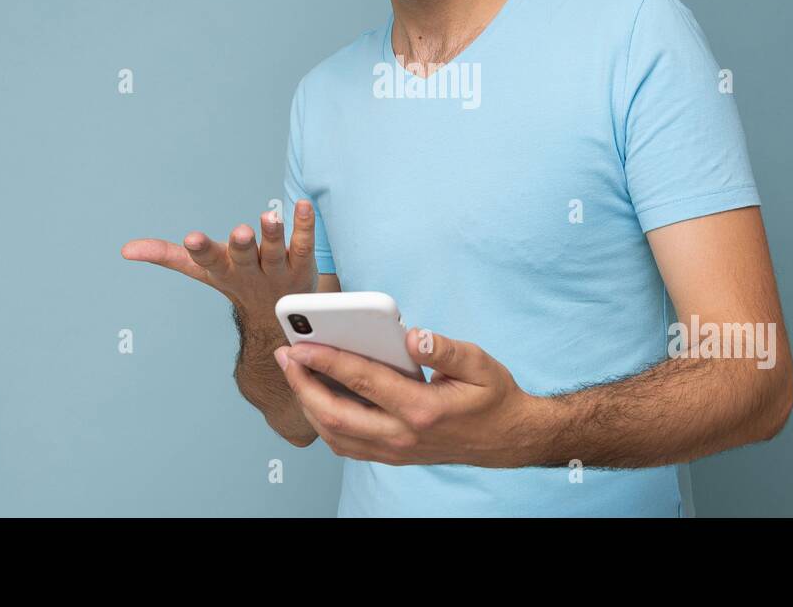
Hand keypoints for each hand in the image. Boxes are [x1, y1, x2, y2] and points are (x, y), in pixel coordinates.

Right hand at [121, 201, 318, 313]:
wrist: (277, 318)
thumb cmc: (237, 283)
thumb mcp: (203, 271)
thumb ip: (167, 256)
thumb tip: (125, 249)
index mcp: (223, 271)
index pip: (208, 261)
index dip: (200, 250)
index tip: (192, 238)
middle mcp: (250, 271)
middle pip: (244, 257)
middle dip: (241, 245)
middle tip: (241, 232)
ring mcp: (278, 269)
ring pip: (276, 251)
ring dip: (274, 234)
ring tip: (270, 217)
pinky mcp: (302, 264)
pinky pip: (304, 244)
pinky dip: (305, 225)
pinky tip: (305, 206)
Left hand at [276, 327, 546, 467]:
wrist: (507, 439)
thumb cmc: (493, 396)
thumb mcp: (479, 363)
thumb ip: (444, 349)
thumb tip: (411, 336)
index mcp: (422, 409)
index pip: (363, 381)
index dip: (327, 360)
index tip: (300, 344)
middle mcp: (403, 436)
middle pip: (336, 415)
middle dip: (303, 384)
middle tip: (285, 357)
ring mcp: (395, 451)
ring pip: (335, 435)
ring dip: (308, 405)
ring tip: (295, 374)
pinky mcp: (392, 456)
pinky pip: (346, 445)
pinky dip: (324, 422)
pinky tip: (318, 398)